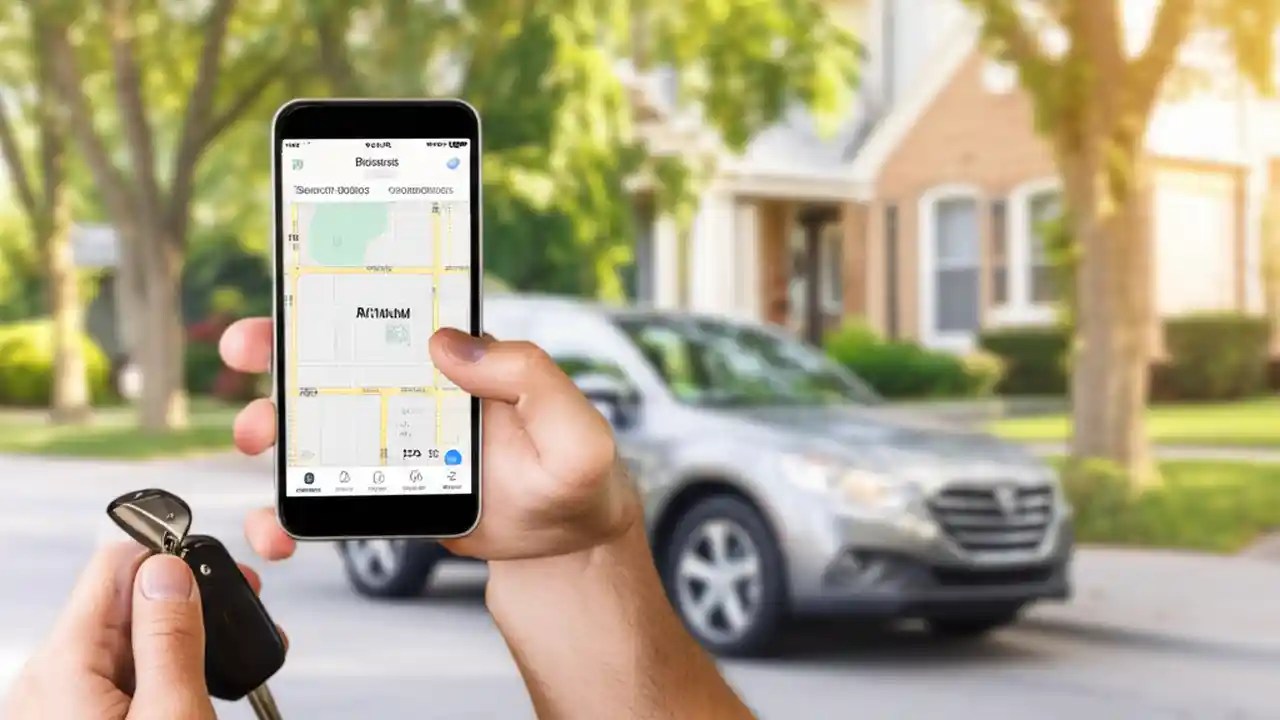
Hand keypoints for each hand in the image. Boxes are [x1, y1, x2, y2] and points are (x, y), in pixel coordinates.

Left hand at [3, 543, 264, 718]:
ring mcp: (57, 704)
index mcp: (65, 666)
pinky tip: (190, 688)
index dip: (173, 557)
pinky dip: (158, 673)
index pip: (115, 565)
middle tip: (239, 617)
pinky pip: (116, 677)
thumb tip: (168, 567)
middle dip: (184, 603)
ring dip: (176, 641)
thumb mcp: (173, 714)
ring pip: (123, 642)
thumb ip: (170, 638)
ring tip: (223, 663)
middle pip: (122, 603)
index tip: (219, 570)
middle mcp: (49, 679)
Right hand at [221, 319, 640, 560]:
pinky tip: (278, 528)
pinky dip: (288, 514)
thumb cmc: (577, 476)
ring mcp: (392, 443)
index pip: (392, 314)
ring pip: (314, 427)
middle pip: (333, 362)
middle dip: (278, 352)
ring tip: (256, 440)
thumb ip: (528, 374)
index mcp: (457, 363)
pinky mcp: (381, 490)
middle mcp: (416, 394)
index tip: (289, 291)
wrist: (565, 544)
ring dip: (270, 426)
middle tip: (247, 354)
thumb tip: (449, 342)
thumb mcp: (574, 426)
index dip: (335, 297)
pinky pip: (322, 496)